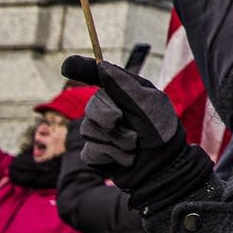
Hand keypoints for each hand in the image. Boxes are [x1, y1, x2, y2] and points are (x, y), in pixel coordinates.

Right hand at [62, 55, 211, 212]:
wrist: (164, 166)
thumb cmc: (161, 131)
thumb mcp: (149, 104)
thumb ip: (124, 86)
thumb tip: (101, 66)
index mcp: (123, 91)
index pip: (98, 75)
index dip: (81, 68)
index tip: (68, 66)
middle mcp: (109, 108)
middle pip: (92, 107)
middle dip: (109, 117)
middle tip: (129, 125)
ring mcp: (100, 130)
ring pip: (88, 131)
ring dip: (115, 140)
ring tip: (134, 145)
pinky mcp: (96, 152)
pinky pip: (90, 152)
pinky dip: (110, 156)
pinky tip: (126, 158)